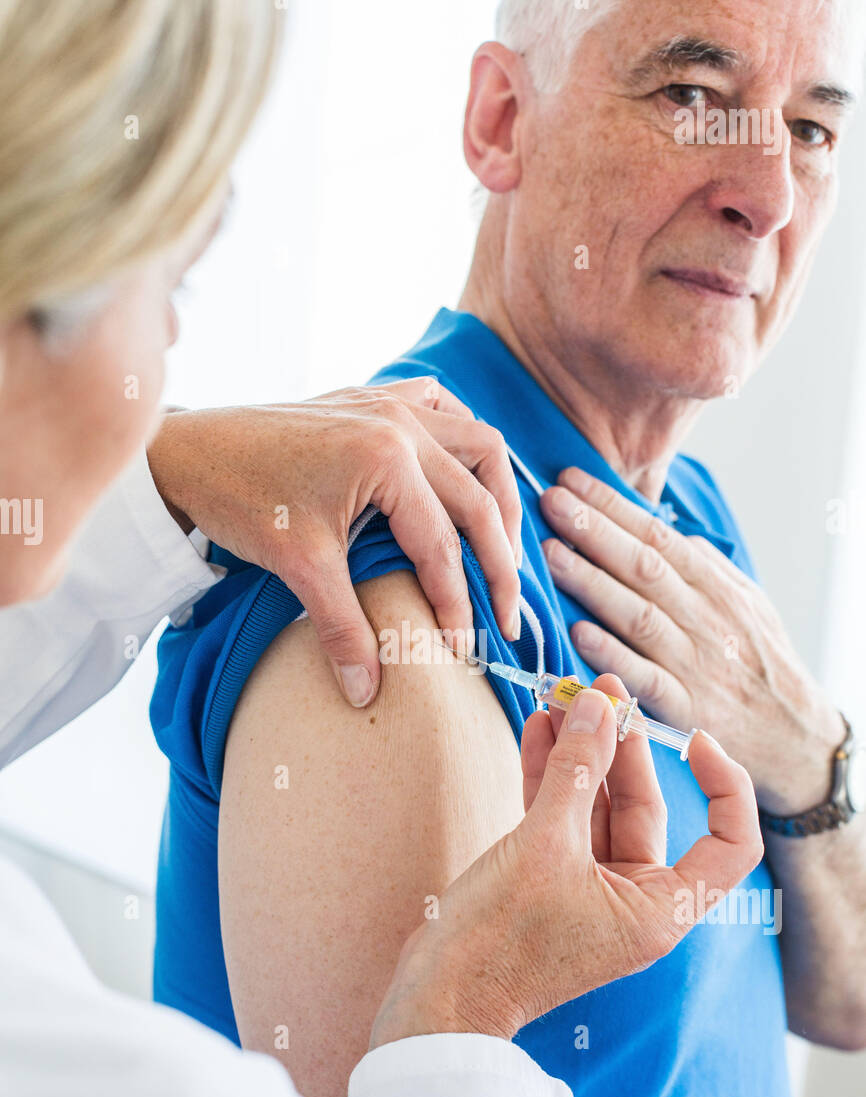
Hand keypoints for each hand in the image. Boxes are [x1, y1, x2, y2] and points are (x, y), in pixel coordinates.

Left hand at [146, 380, 521, 708]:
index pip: (443, 545)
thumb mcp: (299, 567)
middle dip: (500, 560)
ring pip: (480, 442)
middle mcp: (401, 420)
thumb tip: (368, 692)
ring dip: (498, 496)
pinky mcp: (374, 397)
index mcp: (388, 457)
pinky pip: (444, 407)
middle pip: (482, 495)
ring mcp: (390, 401)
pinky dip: (465, 442)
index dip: (458, 604)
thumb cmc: (239, 500)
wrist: (185, 451)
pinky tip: (465, 475)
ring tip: (503, 548)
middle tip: (506, 612)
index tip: (463, 648)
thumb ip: (342, 630)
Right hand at [370, 675, 762, 1046]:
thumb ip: (576, 769)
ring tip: (561, 698)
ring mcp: (590, 889)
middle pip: (645, 808)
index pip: (730, 844)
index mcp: (661, 908)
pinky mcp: (549, 880)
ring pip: (598, 807)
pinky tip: (539, 731)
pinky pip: (562, 818)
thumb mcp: (544, 843)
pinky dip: (552, 777)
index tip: (695, 741)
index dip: (725, 788)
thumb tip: (597, 705)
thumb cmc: (500, 939)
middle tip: (599, 694)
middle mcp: (634, 900)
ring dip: (580, 754)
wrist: (439, 997)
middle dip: (621, 747)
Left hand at [540, 469, 844, 815]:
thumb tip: (672, 533)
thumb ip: (708, 568)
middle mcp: (704, 619)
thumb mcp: (747, 603)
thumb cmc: (761, 663)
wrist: (794, 734)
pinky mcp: (685, 708)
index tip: (571, 481)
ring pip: (638, 615)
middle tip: (551, 503)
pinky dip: (612, 655)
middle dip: (595, 530)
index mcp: (715, 588)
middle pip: (643, 567)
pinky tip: (579, 633)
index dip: (612, 506)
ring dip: (592, 583)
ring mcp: (693, 664)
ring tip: (550, 555)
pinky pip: (644, 678)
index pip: (657, 536)